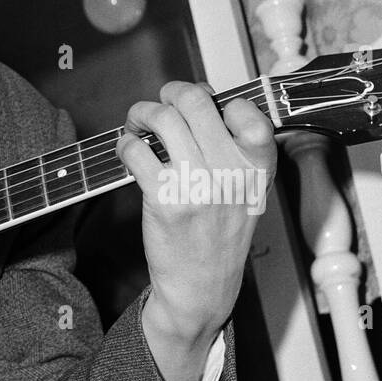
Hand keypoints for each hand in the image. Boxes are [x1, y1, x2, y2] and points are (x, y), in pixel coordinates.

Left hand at [117, 81, 276, 380]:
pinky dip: (124, 143)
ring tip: (137, 124)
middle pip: (195, 102)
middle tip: (160, 104)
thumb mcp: (247, 193)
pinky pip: (136, 149)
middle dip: (170, 93)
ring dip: (141, 113)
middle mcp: (231, 172)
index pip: (246, 109)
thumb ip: (233, 150)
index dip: (217, 98)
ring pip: (162, 118)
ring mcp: (198, 184)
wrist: (202, 288)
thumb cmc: (220, 236)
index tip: (201, 104)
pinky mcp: (165, 198)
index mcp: (257, 168)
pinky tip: (128, 152)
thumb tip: (199, 102)